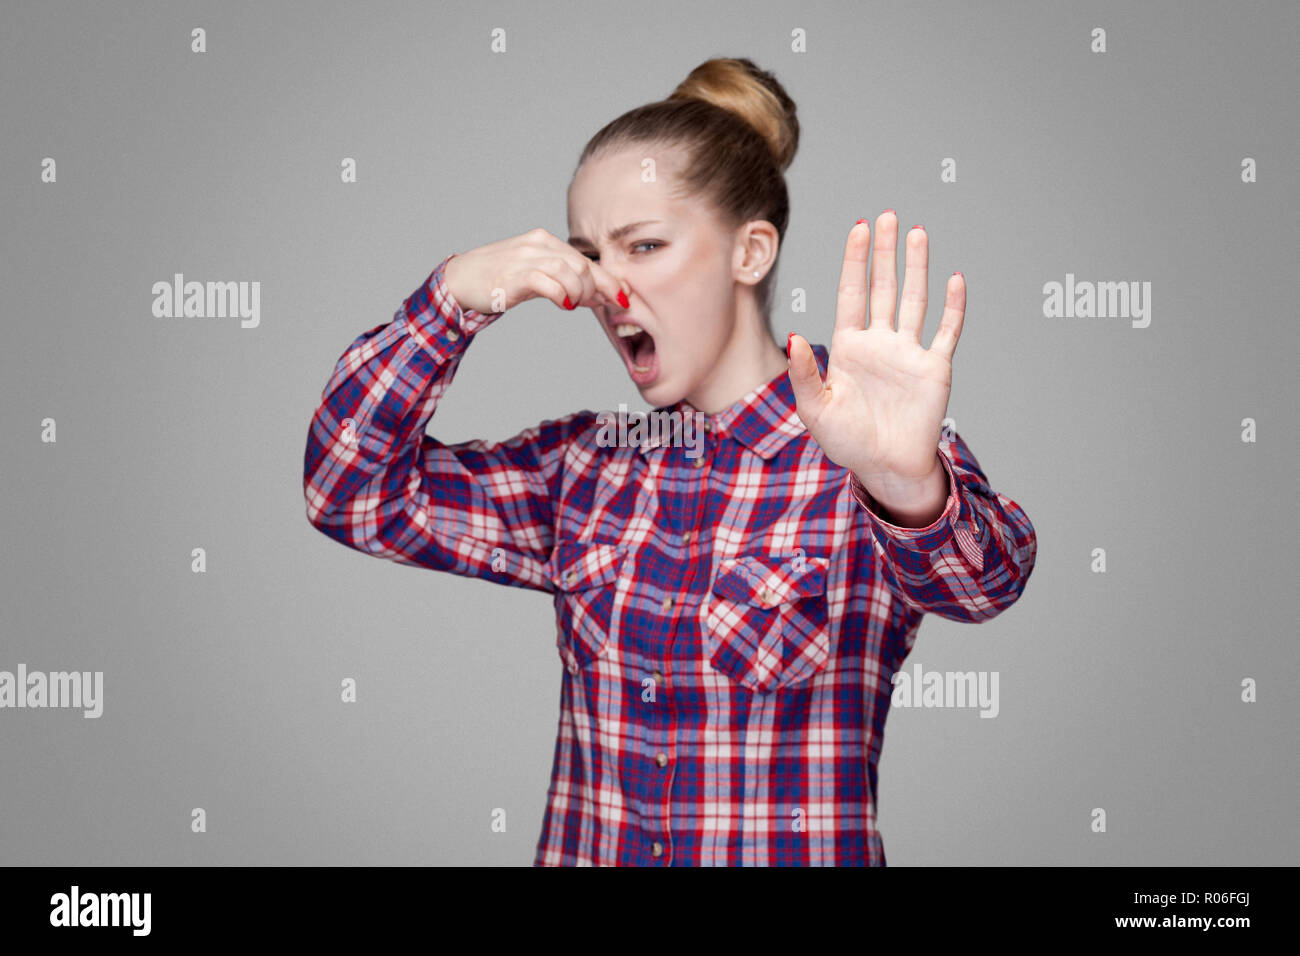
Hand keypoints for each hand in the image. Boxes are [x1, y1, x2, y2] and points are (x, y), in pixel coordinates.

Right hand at [443, 227, 626, 314]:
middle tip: (594, 306)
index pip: (586, 259)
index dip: (609, 280)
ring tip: (574, 304)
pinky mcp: (514, 275)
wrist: (460, 280)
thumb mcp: (535, 277)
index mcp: (545, 241)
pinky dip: (562, 295)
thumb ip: (564, 283)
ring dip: (581, 294)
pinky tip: (564, 305)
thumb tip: (598, 296)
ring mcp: (525, 258)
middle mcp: (538, 245)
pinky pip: (548, 282)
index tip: (623, 297)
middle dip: (597, 289)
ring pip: (570, 272)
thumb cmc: (498, 280)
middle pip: (583, 264)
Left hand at [787, 212, 965, 508]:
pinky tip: (953, 279)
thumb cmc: (847, 441)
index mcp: (848, 347)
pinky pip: (945, 331)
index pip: (851, 293)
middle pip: (883, 287)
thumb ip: (803, 373)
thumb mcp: (815, 408)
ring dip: (916, 267)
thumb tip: (792, 336)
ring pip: (913, 299)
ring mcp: (908, 352)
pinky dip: (952, 307)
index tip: (858, 228)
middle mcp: (879, 342)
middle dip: (884, 252)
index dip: (854, 261)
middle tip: (887, 217)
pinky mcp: (933, 368)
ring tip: (917, 233)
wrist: (884, 468)